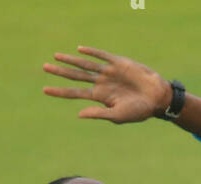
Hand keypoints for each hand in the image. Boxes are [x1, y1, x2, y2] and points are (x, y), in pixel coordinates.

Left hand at [42, 46, 169, 122]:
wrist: (156, 98)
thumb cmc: (139, 111)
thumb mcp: (118, 116)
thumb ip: (98, 113)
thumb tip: (78, 114)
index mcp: (100, 97)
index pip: (75, 93)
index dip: (60, 91)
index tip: (45, 90)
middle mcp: (101, 83)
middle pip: (76, 77)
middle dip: (60, 72)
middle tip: (44, 67)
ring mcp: (109, 72)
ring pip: (85, 65)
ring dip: (71, 61)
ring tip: (56, 57)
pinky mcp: (118, 63)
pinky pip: (102, 56)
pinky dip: (91, 53)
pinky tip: (80, 50)